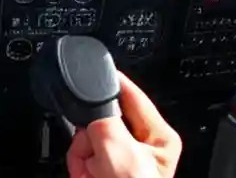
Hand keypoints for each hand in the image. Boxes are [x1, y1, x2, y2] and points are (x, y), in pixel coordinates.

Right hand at [66, 73, 180, 177]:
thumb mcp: (121, 152)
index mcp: (157, 137)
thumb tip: (90, 108)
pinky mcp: (102, 172)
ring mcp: (120, 160)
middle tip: (93, 151)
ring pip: (88, 137)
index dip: (115, 82)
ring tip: (91, 172)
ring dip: (82, 153)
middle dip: (91, 134)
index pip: (134, 97)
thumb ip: (104, 121)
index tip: (99, 68)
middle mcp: (139, 147)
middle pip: (104, 118)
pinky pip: (81, 155)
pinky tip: (85, 176)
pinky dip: (78, 165)